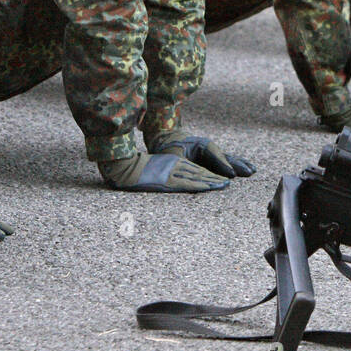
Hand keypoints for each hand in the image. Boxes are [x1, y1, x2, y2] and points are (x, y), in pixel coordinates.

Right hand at [98, 153, 230, 192]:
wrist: (123, 167)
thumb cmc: (132, 170)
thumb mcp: (152, 168)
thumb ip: (161, 172)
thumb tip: (163, 179)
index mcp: (171, 162)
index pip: (193, 169)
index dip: (207, 174)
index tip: (218, 178)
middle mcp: (174, 166)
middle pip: (199, 172)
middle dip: (214, 178)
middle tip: (227, 183)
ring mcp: (172, 173)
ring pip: (197, 176)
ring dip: (212, 182)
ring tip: (224, 185)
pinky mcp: (169, 180)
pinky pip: (188, 183)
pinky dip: (201, 185)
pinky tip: (210, 187)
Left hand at [150, 133, 255, 177]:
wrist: (165, 138)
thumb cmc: (167, 148)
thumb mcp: (173, 157)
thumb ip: (185, 166)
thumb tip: (195, 177)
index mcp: (199, 144)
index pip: (213, 154)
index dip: (222, 164)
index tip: (231, 174)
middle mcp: (208, 148)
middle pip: (224, 157)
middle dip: (236, 165)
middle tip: (248, 172)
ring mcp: (211, 153)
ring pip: (228, 159)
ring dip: (240, 165)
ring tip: (252, 171)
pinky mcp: (212, 159)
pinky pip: (226, 162)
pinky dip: (235, 165)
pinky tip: (248, 168)